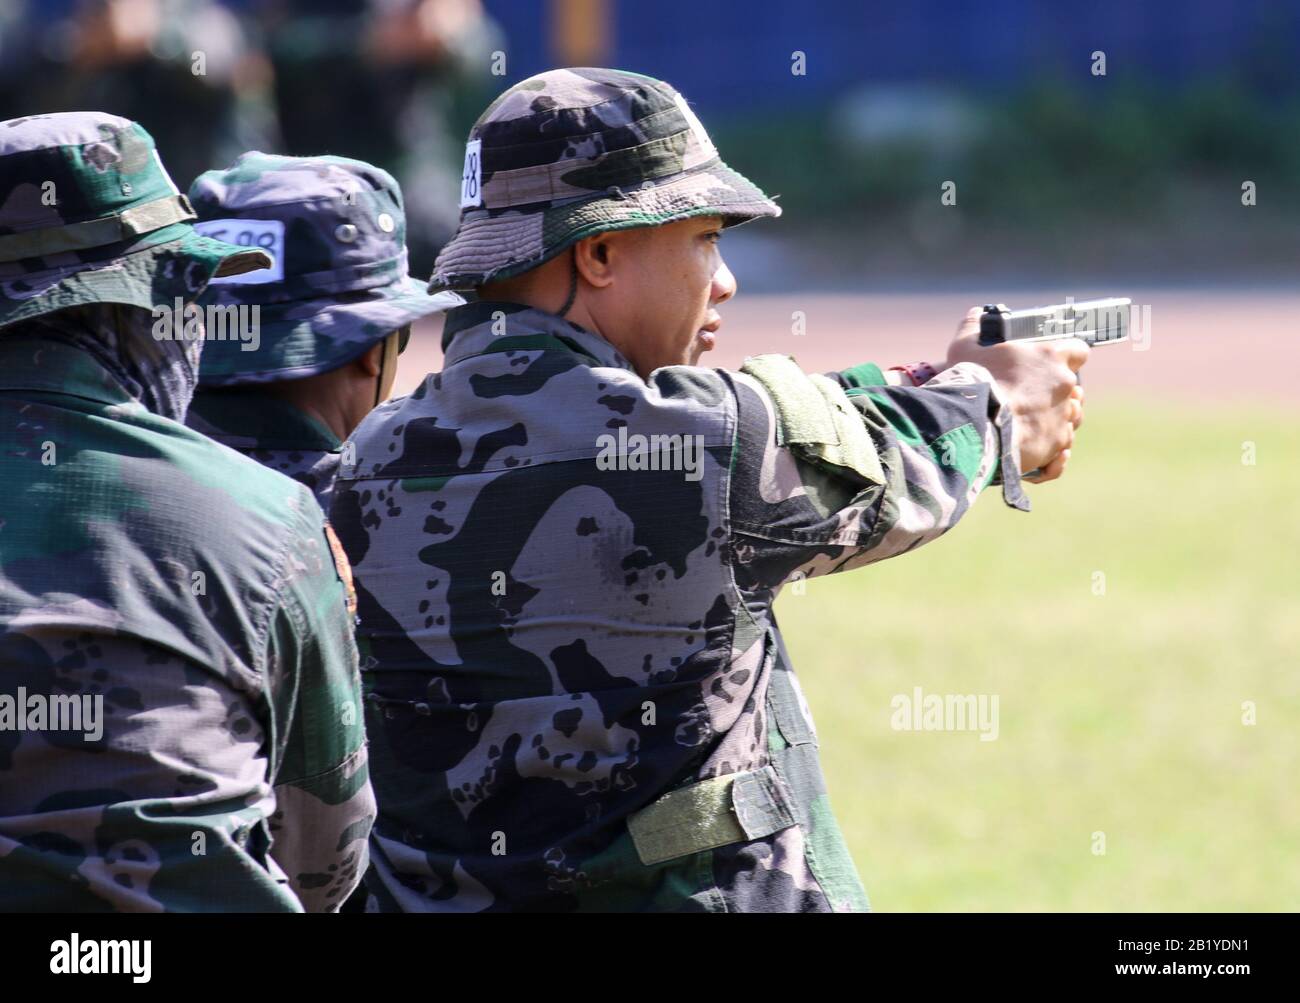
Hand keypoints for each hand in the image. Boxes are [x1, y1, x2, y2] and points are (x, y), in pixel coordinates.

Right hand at [945, 308, 1087, 482]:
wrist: (975, 425)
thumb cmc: (973, 381)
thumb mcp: (965, 346)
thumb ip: (973, 326)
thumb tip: (976, 314)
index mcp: (1051, 356)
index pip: (1079, 350)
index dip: (1067, 357)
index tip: (1052, 363)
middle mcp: (1065, 385)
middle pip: (1075, 388)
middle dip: (1058, 394)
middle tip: (1031, 399)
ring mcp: (1063, 416)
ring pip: (1070, 418)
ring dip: (1055, 421)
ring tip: (1030, 426)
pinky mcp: (1056, 444)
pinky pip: (1061, 448)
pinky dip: (1052, 451)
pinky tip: (1037, 450)